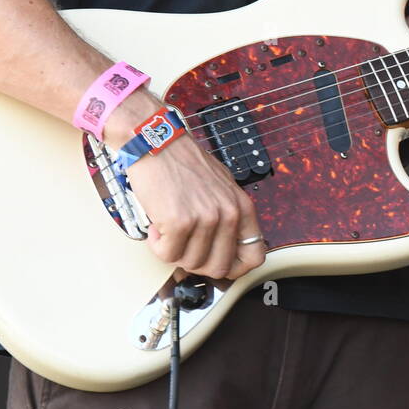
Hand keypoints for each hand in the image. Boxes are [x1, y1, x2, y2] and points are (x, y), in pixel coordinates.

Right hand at [102, 91, 266, 282]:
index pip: (253, 256)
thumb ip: (227, 216)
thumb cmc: (182, 161)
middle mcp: (227, 213)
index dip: (235, 268)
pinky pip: (168, 254)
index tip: (217, 263)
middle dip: (197, 262)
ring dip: (174, 250)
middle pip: (218, 267)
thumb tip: (225, 248)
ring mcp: (205, 219)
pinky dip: (157, 244)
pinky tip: (157, 224)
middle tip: (184, 244)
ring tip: (169, 226)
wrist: (156, 141)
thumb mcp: (220, 186)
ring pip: (190, 263)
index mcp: (241, 206)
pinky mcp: (179, 222)